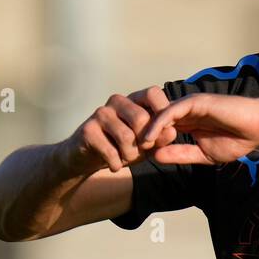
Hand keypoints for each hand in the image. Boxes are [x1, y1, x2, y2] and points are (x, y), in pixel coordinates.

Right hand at [60, 87, 178, 175]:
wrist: (86, 158)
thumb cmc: (121, 147)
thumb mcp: (145, 144)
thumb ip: (160, 138)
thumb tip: (172, 132)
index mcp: (133, 100)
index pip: (153, 93)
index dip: (163, 112)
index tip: (163, 132)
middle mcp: (117, 101)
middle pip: (141, 118)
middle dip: (146, 142)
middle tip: (141, 150)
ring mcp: (101, 114)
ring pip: (126, 137)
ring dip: (130, 156)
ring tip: (125, 159)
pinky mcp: (88, 130)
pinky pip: (110, 151)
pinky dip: (116, 164)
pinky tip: (114, 165)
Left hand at [139, 93, 258, 165]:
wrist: (258, 128)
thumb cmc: (237, 140)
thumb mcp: (203, 154)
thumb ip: (180, 154)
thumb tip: (156, 156)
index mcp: (186, 124)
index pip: (160, 131)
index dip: (147, 144)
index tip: (134, 158)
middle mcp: (184, 113)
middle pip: (154, 121)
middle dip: (139, 135)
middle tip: (125, 152)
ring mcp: (188, 105)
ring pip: (158, 115)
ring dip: (144, 130)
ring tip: (133, 146)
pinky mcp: (194, 102)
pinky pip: (170, 112)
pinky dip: (157, 123)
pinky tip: (148, 137)